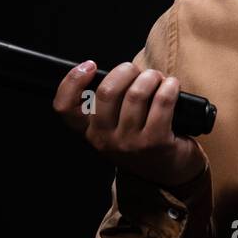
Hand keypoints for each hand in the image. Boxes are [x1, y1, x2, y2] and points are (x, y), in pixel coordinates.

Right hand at [52, 60, 207, 187]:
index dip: (72, 81)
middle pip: (106, 92)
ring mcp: (129, 143)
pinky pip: (161, 102)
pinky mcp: (155, 142)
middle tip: (138, 71)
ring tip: (158, 79)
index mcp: (90, 132)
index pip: (65, 107)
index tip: (90, 65)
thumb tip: (118, 72)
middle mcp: (105, 139)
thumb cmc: (144, 141)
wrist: (171, 172)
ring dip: (151, 78)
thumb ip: (108, 105)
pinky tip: (172, 86)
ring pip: (136, 94)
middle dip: (126, 71)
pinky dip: (169, 87)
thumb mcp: (116, 128)